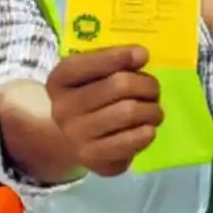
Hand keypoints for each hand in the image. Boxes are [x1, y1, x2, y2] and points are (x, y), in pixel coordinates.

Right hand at [46, 45, 162, 176]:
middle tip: (153, 90)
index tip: (142, 55)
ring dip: (152, 109)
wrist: (75, 141)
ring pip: (130, 112)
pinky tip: (147, 129)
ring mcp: (76, 134)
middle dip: (147, 85)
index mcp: (59, 81)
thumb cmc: (91, 99)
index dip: (119, 56)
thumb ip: (113, 61)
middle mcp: (62, 108)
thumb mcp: (92, 75)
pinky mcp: (93, 157)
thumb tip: (140, 55)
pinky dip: (148, 132)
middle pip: (119, 85)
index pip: (88, 64)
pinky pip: (132, 139)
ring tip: (153, 111)